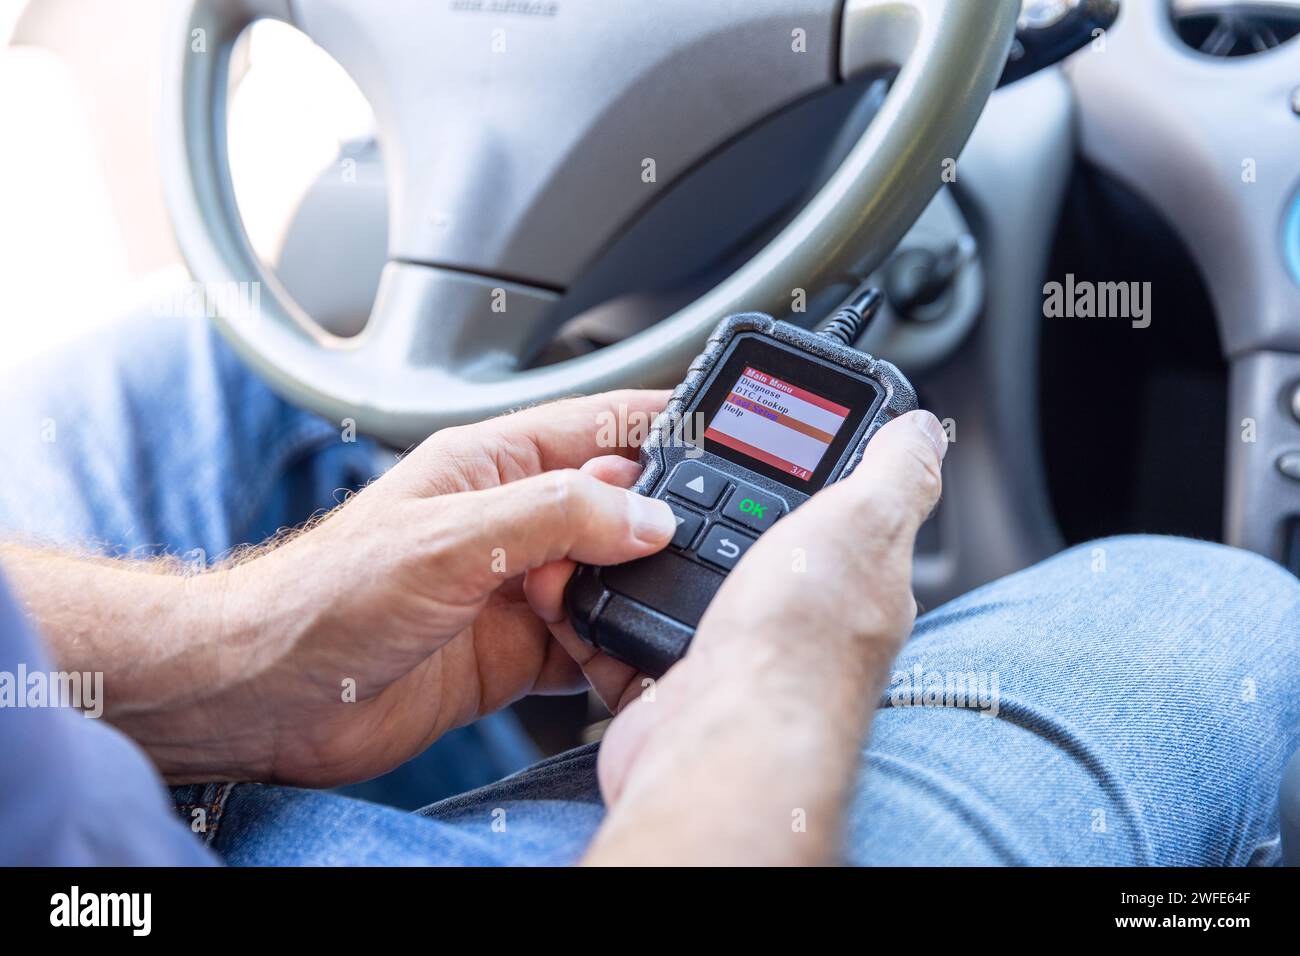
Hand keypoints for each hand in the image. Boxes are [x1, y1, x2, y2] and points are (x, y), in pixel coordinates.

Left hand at [115, 391, 678, 785]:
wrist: (273, 696)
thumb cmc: (327, 595)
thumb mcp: (451, 539)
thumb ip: (557, 517)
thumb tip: (649, 516)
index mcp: (497, 465)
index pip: (603, 428)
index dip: (669, 428)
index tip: (733, 438)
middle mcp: (516, 521)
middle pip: (623, 510)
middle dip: (665, 533)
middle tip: (702, 559)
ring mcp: (521, 587)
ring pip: (616, 582)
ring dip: (642, 602)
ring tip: (665, 621)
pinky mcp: (519, 650)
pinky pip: (593, 646)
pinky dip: (620, 658)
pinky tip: (630, 668)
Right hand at [584, 410, 947, 864]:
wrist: (722, 741)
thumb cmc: (801, 643)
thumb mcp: (863, 522)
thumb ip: (897, 472)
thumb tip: (923, 429)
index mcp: (860, 581)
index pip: (839, 509)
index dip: (805, 467)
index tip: (764, 432)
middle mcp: (804, 625)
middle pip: (755, 541)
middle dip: (712, 503)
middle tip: (676, 465)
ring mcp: (739, 656)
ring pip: (690, 580)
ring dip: (657, 550)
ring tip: (630, 511)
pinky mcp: (678, 683)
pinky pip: (637, 628)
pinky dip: (614, 602)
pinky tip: (602, 575)